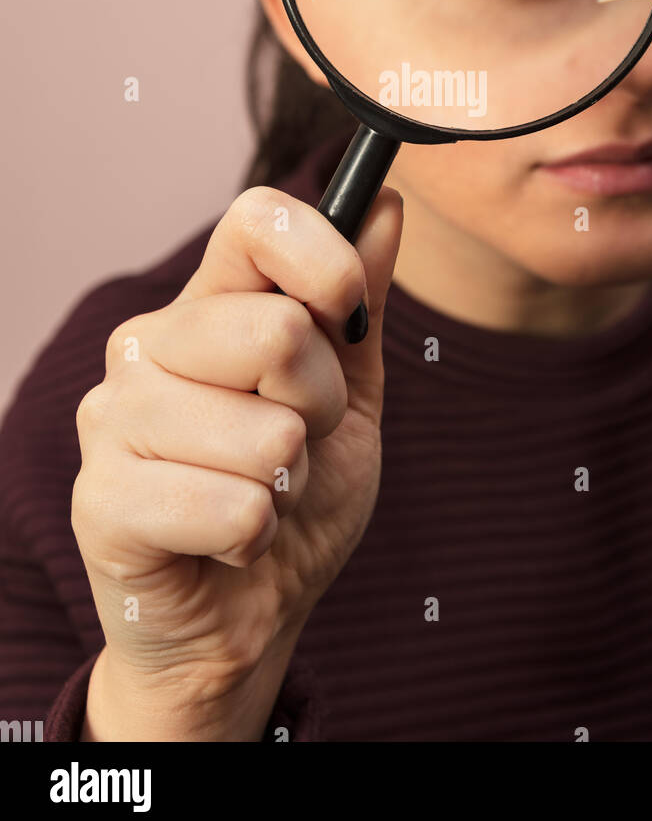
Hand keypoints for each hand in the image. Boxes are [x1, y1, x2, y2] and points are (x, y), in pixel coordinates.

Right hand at [71, 183, 402, 738]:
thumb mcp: (351, 397)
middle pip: (276, 331)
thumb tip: (383, 203)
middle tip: (293, 447)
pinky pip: (233, 509)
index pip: (256, 220)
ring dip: (288, 484)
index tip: (349, 317)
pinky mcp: (98, 500)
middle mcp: (147, 344)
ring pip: (266, 433)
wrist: (246, 616)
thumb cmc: (293, 498)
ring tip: (256, 497)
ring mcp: (112, 418)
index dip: (324, 261)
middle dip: (321, 409)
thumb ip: (360, 305)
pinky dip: (256, 538)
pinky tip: (226, 543)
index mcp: (208, 305)